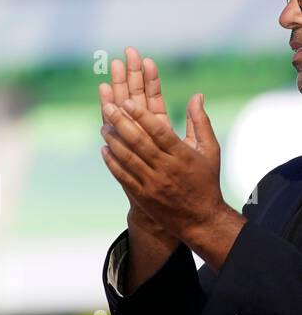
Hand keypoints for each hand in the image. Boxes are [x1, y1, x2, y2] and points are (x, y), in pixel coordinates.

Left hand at [101, 93, 245, 268]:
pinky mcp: (143, 196)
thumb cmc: (205, 180)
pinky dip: (112, 163)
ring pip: (128, 158)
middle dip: (122, 123)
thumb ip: (200, 122)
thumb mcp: (209, 151)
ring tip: (104, 126)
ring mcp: (153, 183)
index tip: (127, 101)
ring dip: (114, 141)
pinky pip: (123, 176)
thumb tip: (197, 94)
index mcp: (183, 156)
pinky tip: (104, 149)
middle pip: (140, 143)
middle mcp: (167, 169)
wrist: (201, 220)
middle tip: (108, 107)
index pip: (160, 132)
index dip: (142, 116)